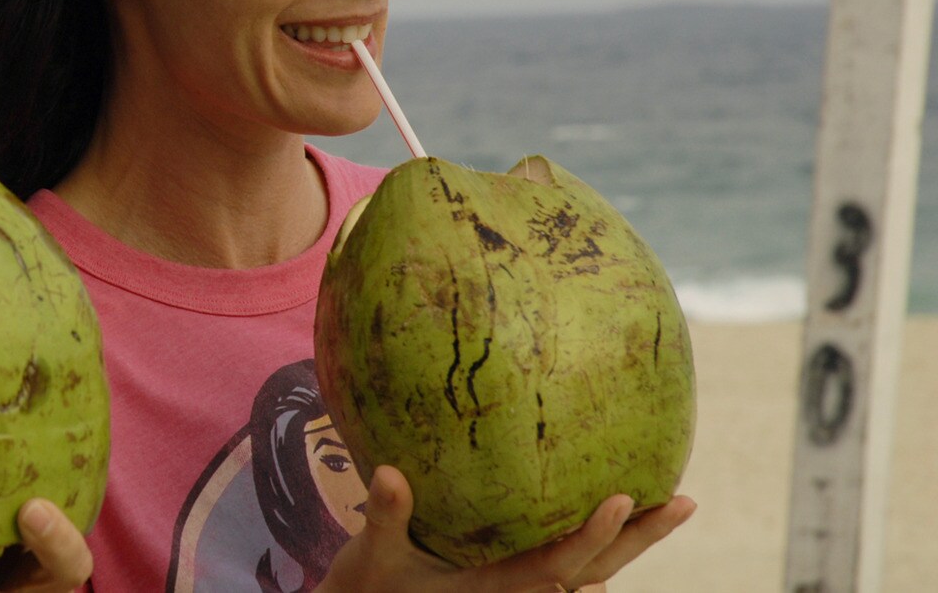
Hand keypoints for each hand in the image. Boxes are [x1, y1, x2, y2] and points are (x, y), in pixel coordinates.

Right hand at [316, 466, 695, 592]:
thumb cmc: (368, 586)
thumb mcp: (373, 553)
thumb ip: (386, 514)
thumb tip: (389, 472)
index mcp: (491, 588)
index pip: (555, 563)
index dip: (591, 534)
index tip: (623, 497)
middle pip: (594, 572)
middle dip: (641, 539)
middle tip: (684, 502)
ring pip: (590, 576)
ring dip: (630, 545)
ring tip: (669, 506)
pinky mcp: (511, 589)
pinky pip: (568, 578)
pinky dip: (600, 557)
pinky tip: (620, 530)